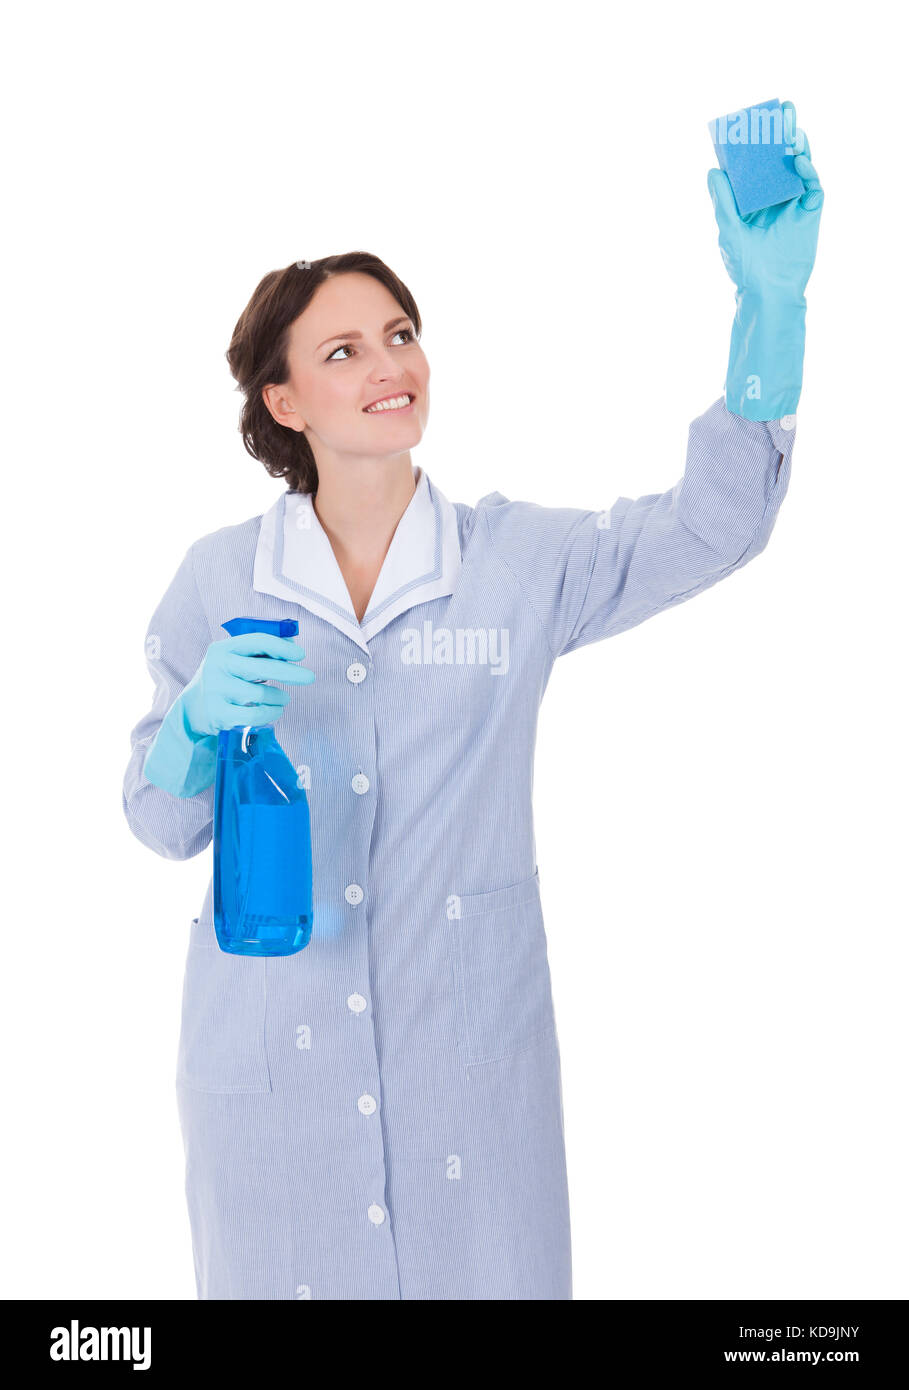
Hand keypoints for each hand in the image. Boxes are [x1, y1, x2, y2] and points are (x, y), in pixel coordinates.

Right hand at [181, 631, 315, 736]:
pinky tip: (275, 710)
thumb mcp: (234, 660)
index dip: (282, 647)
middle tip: (309, 677)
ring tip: (283, 698)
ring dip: (279, 697)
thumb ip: (260, 652)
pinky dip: (272, 713)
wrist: (192, 710)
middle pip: (262, 668)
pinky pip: (255, 715)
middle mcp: (217, 667)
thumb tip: (292, 644)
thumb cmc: (223, 680)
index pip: (257, 641)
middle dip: (291, 673)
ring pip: (261, 694)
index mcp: (223, 649)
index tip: (300, 654)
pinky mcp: (219, 714)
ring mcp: (216, 691)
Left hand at [708, 101, 823, 300]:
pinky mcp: (810, 213)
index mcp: (753, 198)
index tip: (755, 118)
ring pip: (800, 166)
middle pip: (781, 157)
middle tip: (784, 107)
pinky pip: (813, 187)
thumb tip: (713, 171)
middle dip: (783, 133)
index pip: (756, 163)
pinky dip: (809, 172)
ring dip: (798, 146)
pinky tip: (801, 161)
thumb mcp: (728, 229)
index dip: (757, 141)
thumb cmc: (744, 265)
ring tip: (792, 130)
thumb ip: (723, 200)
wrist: (768, 291)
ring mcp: (793, 203)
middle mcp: (774, 196)